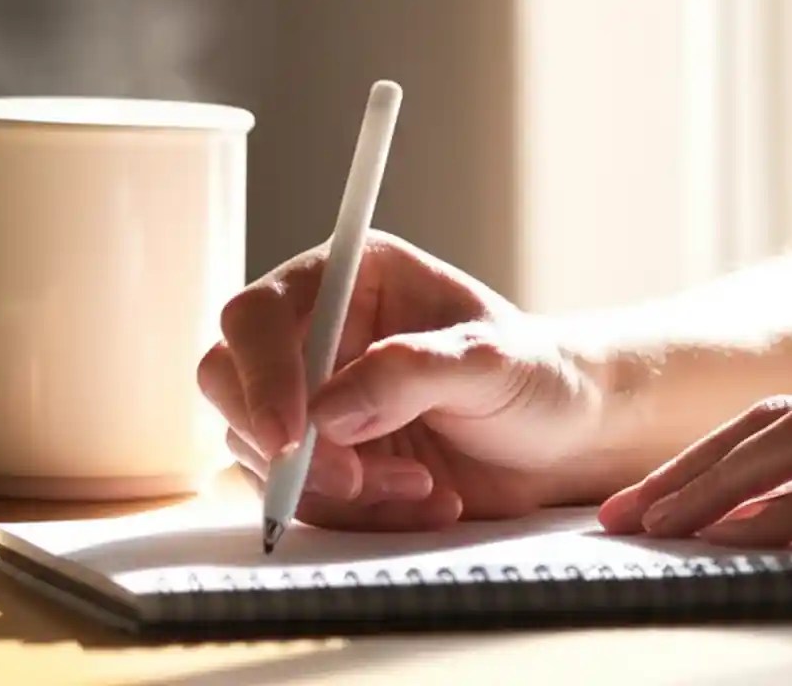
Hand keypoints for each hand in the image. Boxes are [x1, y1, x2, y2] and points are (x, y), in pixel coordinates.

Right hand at [197, 231, 611, 530]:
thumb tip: (326, 412)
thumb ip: (410, 372)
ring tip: (422, 485)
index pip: (259, 314)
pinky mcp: (325, 457)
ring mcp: (314, 398)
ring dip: (337, 487)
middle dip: (285, 444)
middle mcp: (318, 333)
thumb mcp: (491, 362)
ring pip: (261, 451)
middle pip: (229, 381)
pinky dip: (357, 514)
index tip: (293, 435)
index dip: (261, 372)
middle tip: (352, 480)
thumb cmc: (537, 376)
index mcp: (351, 278)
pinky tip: (425, 500)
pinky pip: (301, 496)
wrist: (563, 441)